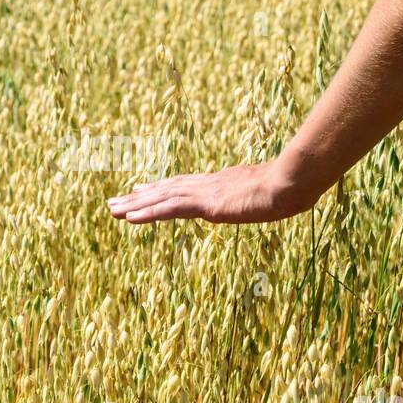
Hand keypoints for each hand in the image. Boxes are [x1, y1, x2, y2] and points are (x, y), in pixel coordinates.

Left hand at [106, 161, 312, 224]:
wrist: (291, 183)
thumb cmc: (287, 188)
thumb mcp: (266, 193)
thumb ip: (256, 194)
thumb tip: (262, 197)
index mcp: (218, 183)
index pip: (181, 186)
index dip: (158, 188)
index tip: (140, 190)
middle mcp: (205, 185)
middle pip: (164, 190)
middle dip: (137, 198)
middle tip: (113, 203)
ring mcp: (204, 193)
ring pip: (160, 199)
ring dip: (134, 206)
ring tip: (112, 211)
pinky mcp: (205, 204)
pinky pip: (170, 209)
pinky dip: (148, 213)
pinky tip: (130, 218)